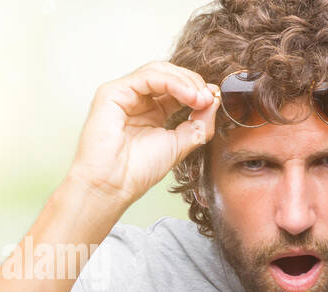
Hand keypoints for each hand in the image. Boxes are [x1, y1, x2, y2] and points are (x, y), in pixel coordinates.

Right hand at [66, 60, 219, 207]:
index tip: (215, 99)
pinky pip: (147, 76)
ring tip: (201, 98)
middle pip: (169, 74)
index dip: (198, 90)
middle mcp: (137, 99)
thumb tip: (213, 101)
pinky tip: (189, 96)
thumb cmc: (139, 170)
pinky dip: (172, 82)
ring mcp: (124, 93)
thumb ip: (198, 124)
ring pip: (159, 70)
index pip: (177, 88)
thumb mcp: (180, 145)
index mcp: (152, 111)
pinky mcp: (112, 92)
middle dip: (193, 83)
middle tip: (210, 97)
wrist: (114, 185)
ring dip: (185, 81)